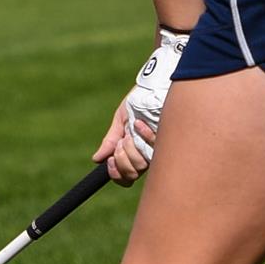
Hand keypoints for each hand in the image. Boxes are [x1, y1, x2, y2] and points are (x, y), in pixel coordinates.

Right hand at [94, 28, 191, 185]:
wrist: (154, 85)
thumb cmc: (140, 100)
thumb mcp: (120, 119)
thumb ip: (110, 140)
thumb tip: (97, 159)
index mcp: (135, 152)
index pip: (126, 178)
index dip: (116, 174)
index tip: (109, 162)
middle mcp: (148, 155)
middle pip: (131, 173)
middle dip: (121, 157)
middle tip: (123, 140)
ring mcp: (159, 150)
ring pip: (140, 164)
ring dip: (131, 147)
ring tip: (133, 129)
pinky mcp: (167, 141)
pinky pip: (152, 147)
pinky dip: (143, 135)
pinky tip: (141, 124)